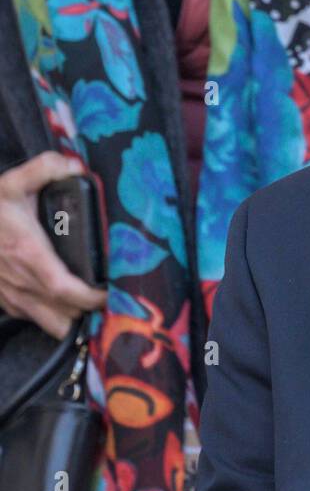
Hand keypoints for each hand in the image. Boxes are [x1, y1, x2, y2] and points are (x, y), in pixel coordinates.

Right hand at [0, 152, 106, 339]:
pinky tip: (71, 305)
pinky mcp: (7, 301)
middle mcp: (22, 282)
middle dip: (94, 311)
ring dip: (76, 319)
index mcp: (29, 254)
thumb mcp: (13, 182)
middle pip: (66, 314)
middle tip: (117, 299)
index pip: (65, 289)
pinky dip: (56, 317)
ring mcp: (13, 295)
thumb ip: (44, 169)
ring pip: (52, 325)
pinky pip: (36, 319)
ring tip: (97, 306)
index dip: (92, 298)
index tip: (113, 292)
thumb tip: (74, 166)